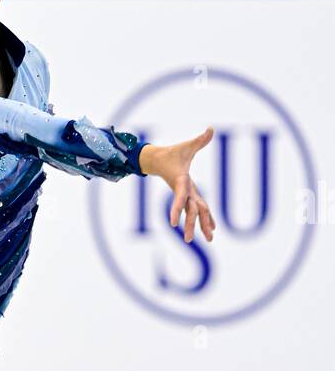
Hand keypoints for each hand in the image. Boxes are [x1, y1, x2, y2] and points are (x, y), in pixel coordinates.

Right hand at [138, 127, 216, 242]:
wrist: (157, 161)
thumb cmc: (172, 153)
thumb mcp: (186, 146)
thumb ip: (200, 140)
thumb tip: (211, 128)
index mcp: (181, 181)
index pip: (181, 196)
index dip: (177, 208)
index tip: (172, 223)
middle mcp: (184, 191)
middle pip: (190, 210)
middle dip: (192, 224)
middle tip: (190, 241)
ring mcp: (186, 194)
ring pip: (194, 213)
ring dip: (200, 227)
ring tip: (210, 241)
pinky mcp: (188, 195)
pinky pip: (198, 209)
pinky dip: (205, 218)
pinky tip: (212, 228)